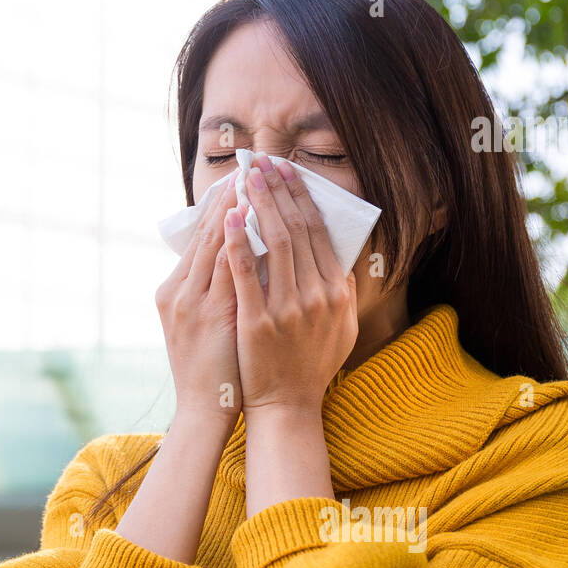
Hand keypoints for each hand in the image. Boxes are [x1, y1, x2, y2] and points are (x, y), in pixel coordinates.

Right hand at [155, 174, 243, 422]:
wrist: (204, 411)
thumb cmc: (212, 369)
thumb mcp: (202, 324)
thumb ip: (213, 291)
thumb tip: (236, 258)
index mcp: (175, 290)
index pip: (201, 236)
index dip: (221, 204)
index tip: (241, 177)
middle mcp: (179, 291)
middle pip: (207, 231)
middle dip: (230, 196)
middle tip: (251, 165)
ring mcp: (192, 302)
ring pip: (214, 243)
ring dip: (235, 208)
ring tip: (253, 180)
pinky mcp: (210, 316)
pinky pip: (227, 270)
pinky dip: (238, 242)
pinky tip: (251, 221)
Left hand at [223, 154, 357, 417]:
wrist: (287, 406)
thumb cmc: (311, 364)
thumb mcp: (340, 325)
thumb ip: (339, 289)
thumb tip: (335, 254)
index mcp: (335, 291)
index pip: (317, 232)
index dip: (301, 197)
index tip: (286, 171)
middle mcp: (316, 296)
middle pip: (296, 230)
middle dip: (278, 191)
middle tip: (262, 161)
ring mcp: (286, 309)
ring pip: (273, 244)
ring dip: (259, 205)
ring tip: (246, 178)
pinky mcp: (257, 322)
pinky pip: (245, 275)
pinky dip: (237, 244)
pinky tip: (228, 219)